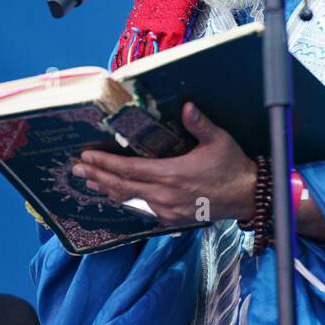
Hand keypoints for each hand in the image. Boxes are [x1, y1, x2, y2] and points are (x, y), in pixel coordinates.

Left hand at [72, 102, 256, 225]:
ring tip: (89, 180)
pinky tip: (116, 194)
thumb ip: (200, 123)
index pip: (129, 170)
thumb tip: (187, 106)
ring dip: (107, 189)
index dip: (105, 164)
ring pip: (129, 200)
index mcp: (172, 174)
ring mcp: (167, 210)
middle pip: (121, 186)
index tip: (87, 157)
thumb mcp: (218, 140)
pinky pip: (142, 209)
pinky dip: (125, 200)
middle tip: (77, 168)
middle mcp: (164, 195)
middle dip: (97, 176)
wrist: (247, 196)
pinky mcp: (172, 218)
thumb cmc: (232, 166)